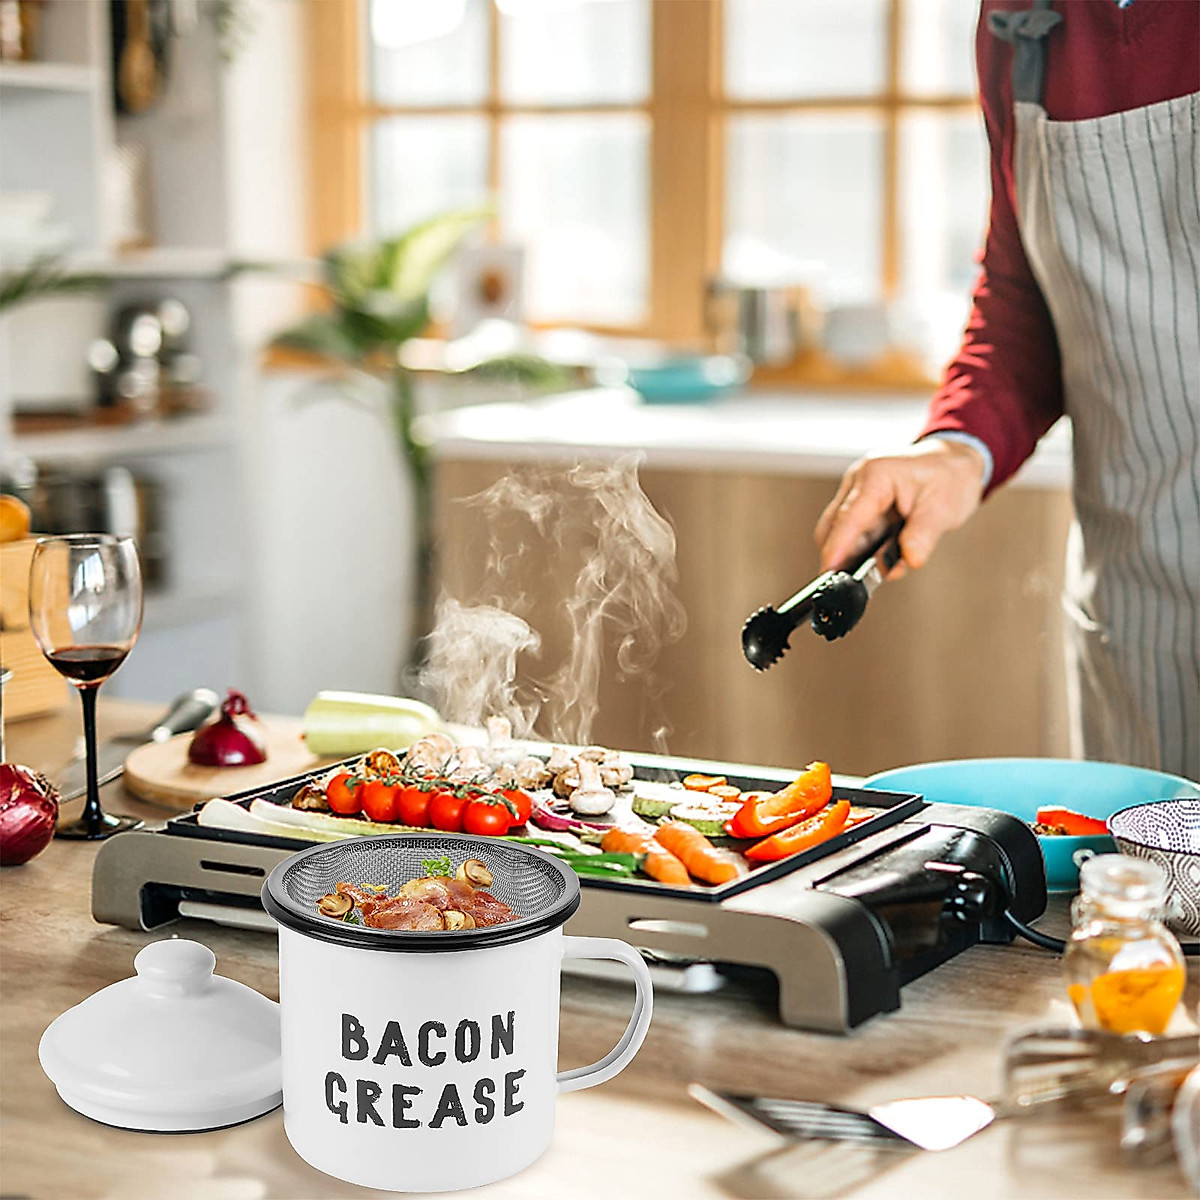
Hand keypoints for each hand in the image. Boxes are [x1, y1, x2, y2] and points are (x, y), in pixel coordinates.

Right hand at [814, 439, 986, 575]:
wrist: (953, 461)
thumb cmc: (949, 476)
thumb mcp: (943, 508)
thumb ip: (923, 536)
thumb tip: (910, 560)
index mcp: (877, 475)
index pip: (848, 518)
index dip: (837, 548)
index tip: (830, 574)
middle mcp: (859, 480)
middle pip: (833, 526)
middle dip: (842, 556)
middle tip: (859, 581)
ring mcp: (857, 491)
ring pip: (841, 532)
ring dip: (858, 553)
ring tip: (888, 562)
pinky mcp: (860, 503)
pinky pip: (853, 531)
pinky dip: (866, 548)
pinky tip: (887, 552)